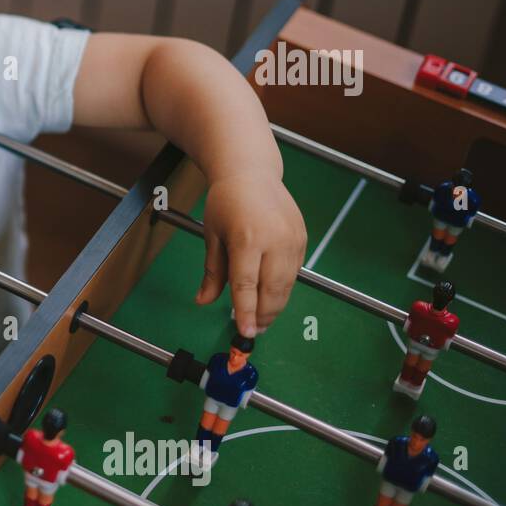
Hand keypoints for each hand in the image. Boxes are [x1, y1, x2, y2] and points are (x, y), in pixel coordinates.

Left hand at [196, 173, 306, 337]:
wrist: (251, 173)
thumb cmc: (226, 202)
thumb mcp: (212, 236)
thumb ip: (212, 272)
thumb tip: (203, 301)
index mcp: (247, 239)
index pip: (247, 285)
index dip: (246, 312)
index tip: (245, 332)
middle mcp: (275, 240)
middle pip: (272, 290)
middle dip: (264, 315)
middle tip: (253, 329)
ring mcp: (293, 239)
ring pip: (287, 285)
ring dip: (275, 305)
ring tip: (262, 319)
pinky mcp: (302, 238)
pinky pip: (294, 272)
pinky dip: (283, 287)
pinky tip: (271, 294)